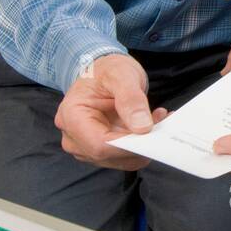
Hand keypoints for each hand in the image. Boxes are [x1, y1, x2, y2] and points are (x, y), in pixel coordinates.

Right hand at [54, 53, 166, 169]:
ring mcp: (86, 146)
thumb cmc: (106, 70)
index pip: (99, 145)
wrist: (103, 72)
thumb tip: (142, 127)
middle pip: (108, 156)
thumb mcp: (121, 75)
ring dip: (142, 143)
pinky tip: (149, 125)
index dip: (127, 145)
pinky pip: (124, 156)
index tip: (151, 133)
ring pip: (120, 160)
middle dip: (138, 143)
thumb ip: (131, 99)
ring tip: (156, 118)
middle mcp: (73, 136)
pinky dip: (141, 144)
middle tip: (159, 120)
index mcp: (71, 116)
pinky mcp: (100, 149)